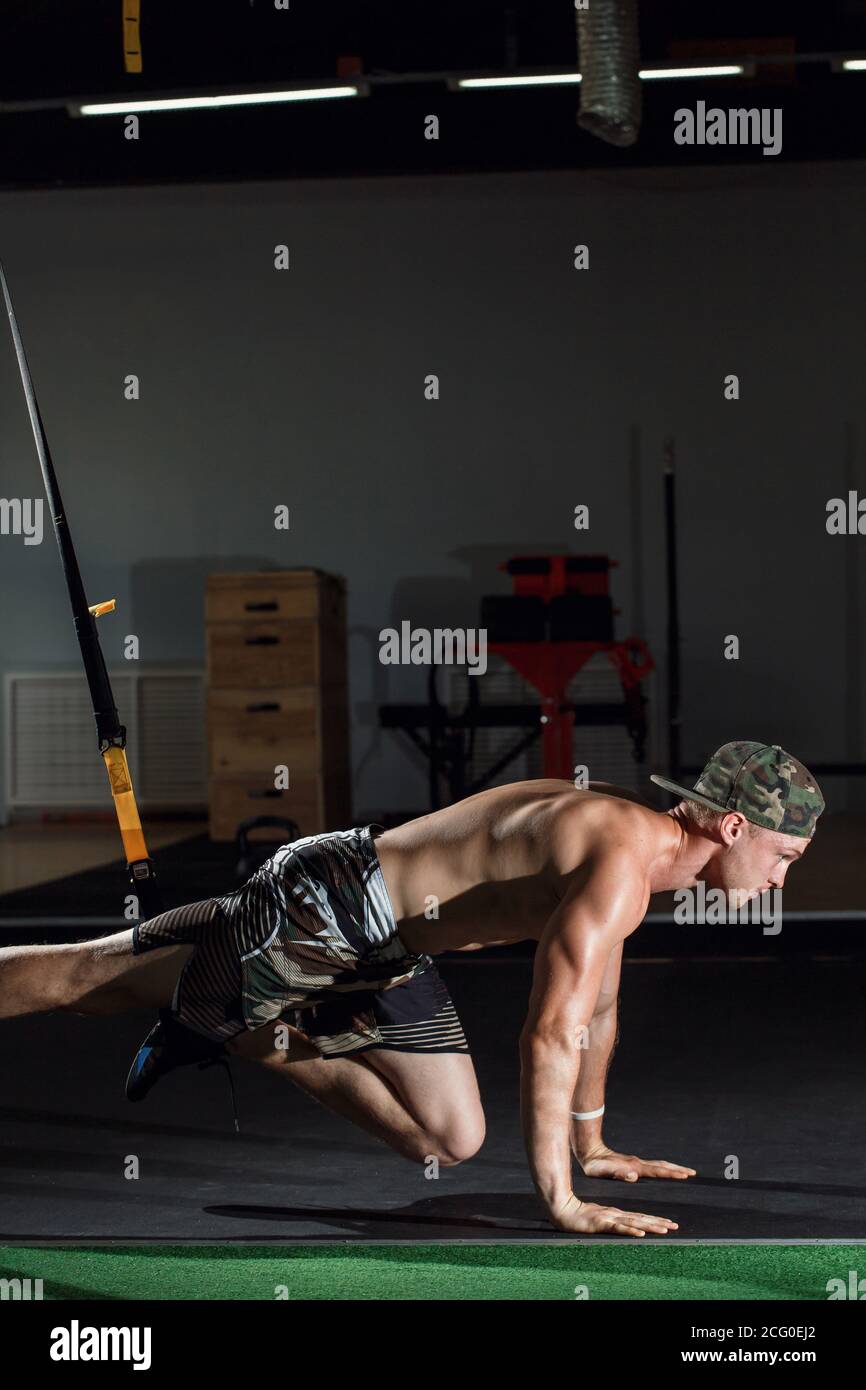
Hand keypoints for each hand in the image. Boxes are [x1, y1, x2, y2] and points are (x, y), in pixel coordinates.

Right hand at [551, 1193, 678, 1236]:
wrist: (562, 1210)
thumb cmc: (580, 1216)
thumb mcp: (599, 1218)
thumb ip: (611, 1221)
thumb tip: (624, 1226)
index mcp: (616, 1214)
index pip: (640, 1218)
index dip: (655, 1220)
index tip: (669, 1223)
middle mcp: (616, 1215)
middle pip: (641, 1219)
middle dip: (659, 1223)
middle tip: (675, 1226)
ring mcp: (609, 1218)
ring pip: (634, 1222)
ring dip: (650, 1225)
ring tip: (664, 1229)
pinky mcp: (601, 1223)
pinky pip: (618, 1227)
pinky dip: (630, 1229)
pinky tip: (640, 1232)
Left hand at [576, 1142, 696, 1182]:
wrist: (590, 1153)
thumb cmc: (595, 1166)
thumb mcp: (604, 1172)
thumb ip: (618, 1174)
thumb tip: (634, 1176)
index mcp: (635, 1167)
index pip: (657, 1170)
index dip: (672, 1173)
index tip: (685, 1175)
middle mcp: (638, 1164)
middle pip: (662, 1166)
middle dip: (678, 1169)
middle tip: (693, 1173)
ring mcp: (636, 1164)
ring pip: (659, 1165)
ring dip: (672, 1168)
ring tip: (684, 1172)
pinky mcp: (633, 1166)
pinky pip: (653, 1167)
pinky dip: (663, 1169)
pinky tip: (664, 1172)